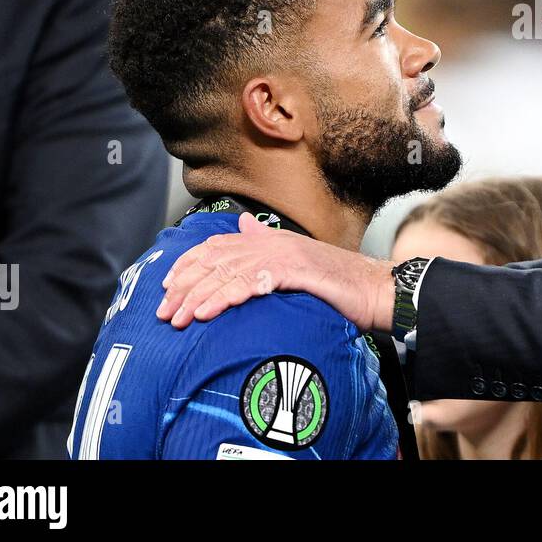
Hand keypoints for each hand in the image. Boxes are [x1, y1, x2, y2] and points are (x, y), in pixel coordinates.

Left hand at [156, 213, 395, 331]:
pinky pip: (251, 282)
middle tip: (164, 311)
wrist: (377, 290)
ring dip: (197, 295)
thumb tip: (241, 223)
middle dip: (184, 285)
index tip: (166, 286)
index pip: (216, 245)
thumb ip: (266, 245)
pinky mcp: (295, 270)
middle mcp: (273, 242)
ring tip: (178, 318)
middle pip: (215, 258)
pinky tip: (206, 313)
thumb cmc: (339, 285)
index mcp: (271, 239)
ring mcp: (285, 254)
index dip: (187, 263)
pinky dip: (224, 297)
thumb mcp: (298, 263)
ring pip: (227, 271)